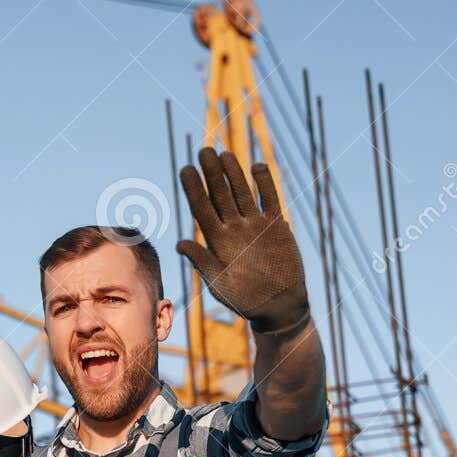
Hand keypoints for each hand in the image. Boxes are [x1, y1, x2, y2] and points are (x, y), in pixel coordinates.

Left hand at [177, 149, 309, 333]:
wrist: (277, 306)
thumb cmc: (245, 299)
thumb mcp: (219, 282)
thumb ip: (201, 261)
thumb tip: (179, 243)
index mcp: (217, 240)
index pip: (202, 208)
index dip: (194, 188)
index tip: (185, 168)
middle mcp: (234, 228)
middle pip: (220, 194)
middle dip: (212, 173)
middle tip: (203, 150)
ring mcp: (254, 225)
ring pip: (242, 192)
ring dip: (234, 173)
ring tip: (225, 153)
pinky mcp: (275, 226)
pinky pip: (269, 199)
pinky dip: (264, 183)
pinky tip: (257, 166)